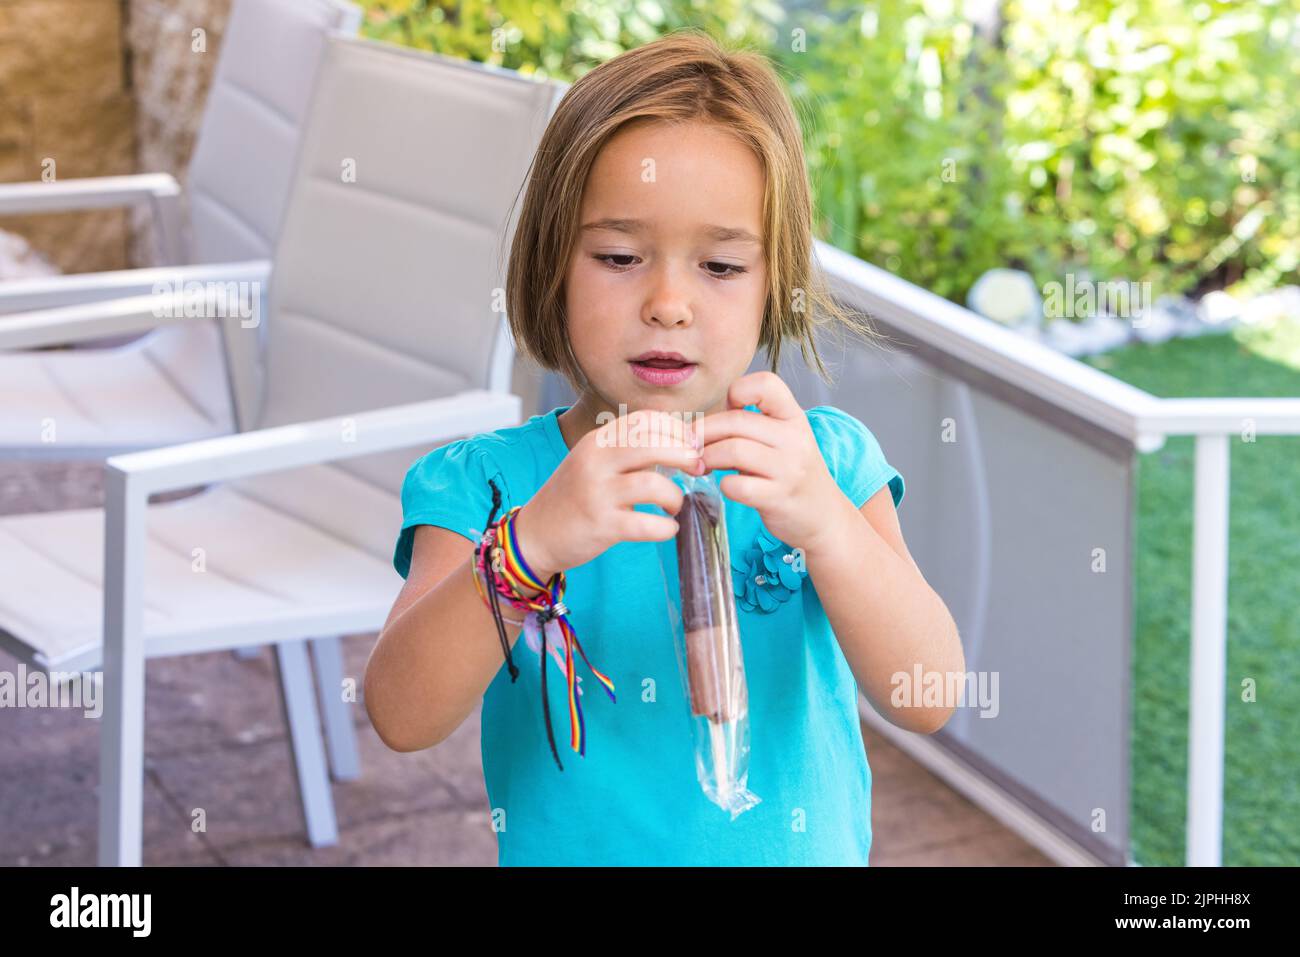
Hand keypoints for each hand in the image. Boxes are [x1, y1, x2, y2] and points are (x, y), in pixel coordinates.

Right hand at [512, 408, 701, 576]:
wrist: (535, 534)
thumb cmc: (574, 496)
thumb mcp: (594, 461)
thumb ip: (628, 450)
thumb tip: (678, 443)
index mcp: (597, 441)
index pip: (646, 420)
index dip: (677, 429)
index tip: (691, 445)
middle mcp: (596, 461)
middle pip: (654, 445)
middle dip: (685, 455)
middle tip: (697, 469)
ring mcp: (597, 494)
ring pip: (654, 486)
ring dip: (675, 496)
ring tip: (674, 505)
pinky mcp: (601, 526)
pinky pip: (647, 524)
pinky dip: (666, 528)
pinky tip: (667, 528)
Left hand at [694, 371, 844, 554]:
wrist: (824, 516)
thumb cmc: (790, 473)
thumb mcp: (783, 439)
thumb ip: (751, 424)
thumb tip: (699, 423)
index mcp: (794, 417)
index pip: (765, 383)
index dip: (737, 392)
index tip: (728, 411)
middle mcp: (795, 439)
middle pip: (736, 421)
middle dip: (703, 431)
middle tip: (691, 444)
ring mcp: (788, 469)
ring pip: (733, 450)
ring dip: (708, 457)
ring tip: (702, 465)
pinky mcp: (778, 498)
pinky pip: (737, 485)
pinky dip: (724, 485)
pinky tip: (727, 486)